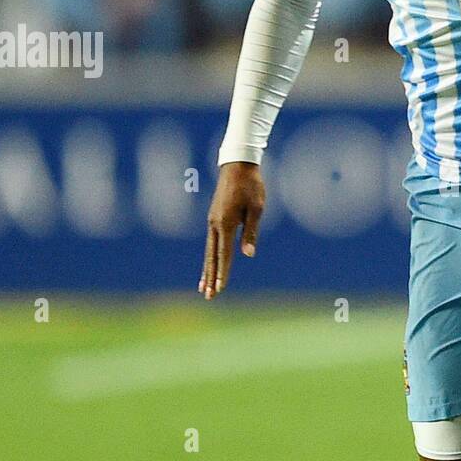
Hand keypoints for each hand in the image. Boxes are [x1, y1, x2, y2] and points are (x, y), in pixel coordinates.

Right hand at [199, 162, 265, 298]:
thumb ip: (251, 233)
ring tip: (203, 287)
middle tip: (208, 296)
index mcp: (226, 223)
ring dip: (207, 270)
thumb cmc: (252, 186)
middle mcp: (215, 224)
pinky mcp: (213, 218)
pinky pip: (210, 242)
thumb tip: (248, 255)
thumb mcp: (257, 209)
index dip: (223, 273)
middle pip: (212, 257)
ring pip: (208, 251)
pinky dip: (209, 257)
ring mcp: (212, 221)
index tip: (220, 289)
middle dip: (210, 278)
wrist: (238, 164)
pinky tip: (209, 265)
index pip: (224, 254)